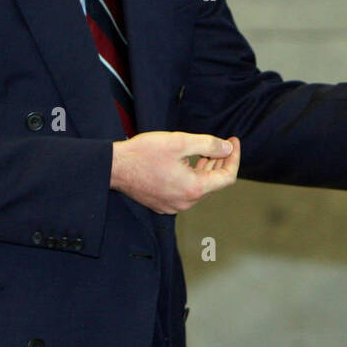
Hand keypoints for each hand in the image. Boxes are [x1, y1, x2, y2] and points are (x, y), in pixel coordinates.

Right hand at [110, 132, 240, 214]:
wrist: (113, 167)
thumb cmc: (144, 153)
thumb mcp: (180, 142)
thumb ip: (208, 145)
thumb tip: (227, 148)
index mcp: (193, 189)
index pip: (227, 177)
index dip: (234, 158)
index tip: (233, 141)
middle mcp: (185, 202)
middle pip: (214, 183)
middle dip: (222, 161)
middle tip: (224, 142)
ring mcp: (173, 205)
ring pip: (200, 186)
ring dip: (207, 168)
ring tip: (209, 149)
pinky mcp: (163, 203)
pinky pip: (186, 190)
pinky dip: (193, 175)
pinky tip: (191, 161)